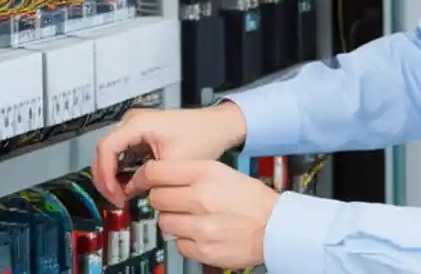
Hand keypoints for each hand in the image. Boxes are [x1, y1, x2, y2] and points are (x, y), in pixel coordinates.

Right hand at [93, 103, 247, 206]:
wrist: (219, 127)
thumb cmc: (202, 136)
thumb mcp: (173, 163)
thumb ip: (148, 179)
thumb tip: (128, 192)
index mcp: (138, 123)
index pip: (106, 149)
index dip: (105, 176)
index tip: (114, 195)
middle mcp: (133, 121)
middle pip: (104, 152)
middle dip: (106, 179)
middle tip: (116, 201)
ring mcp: (136, 127)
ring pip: (112, 153)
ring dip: (113, 176)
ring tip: (122, 196)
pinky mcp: (141, 134)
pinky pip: (123, 153)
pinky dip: (122, 170)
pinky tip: (129, 186)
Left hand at [127, 159, 276, 269]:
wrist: (276, 226)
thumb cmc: (252, 200)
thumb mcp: (224, 172)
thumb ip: (191, 173)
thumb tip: (159, 177)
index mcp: (207, 174)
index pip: (156, 171)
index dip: (145, 177)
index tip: (144, 181)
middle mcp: (202, 198)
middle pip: (156, 198)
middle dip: (162, 200)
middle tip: (175, 201)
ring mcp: (201, 226)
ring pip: (164, 222)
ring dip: (174, 221)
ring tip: (193, 218)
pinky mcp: (203, 250)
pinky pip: (178, 244)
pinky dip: (186, 240)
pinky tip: (201, 233)